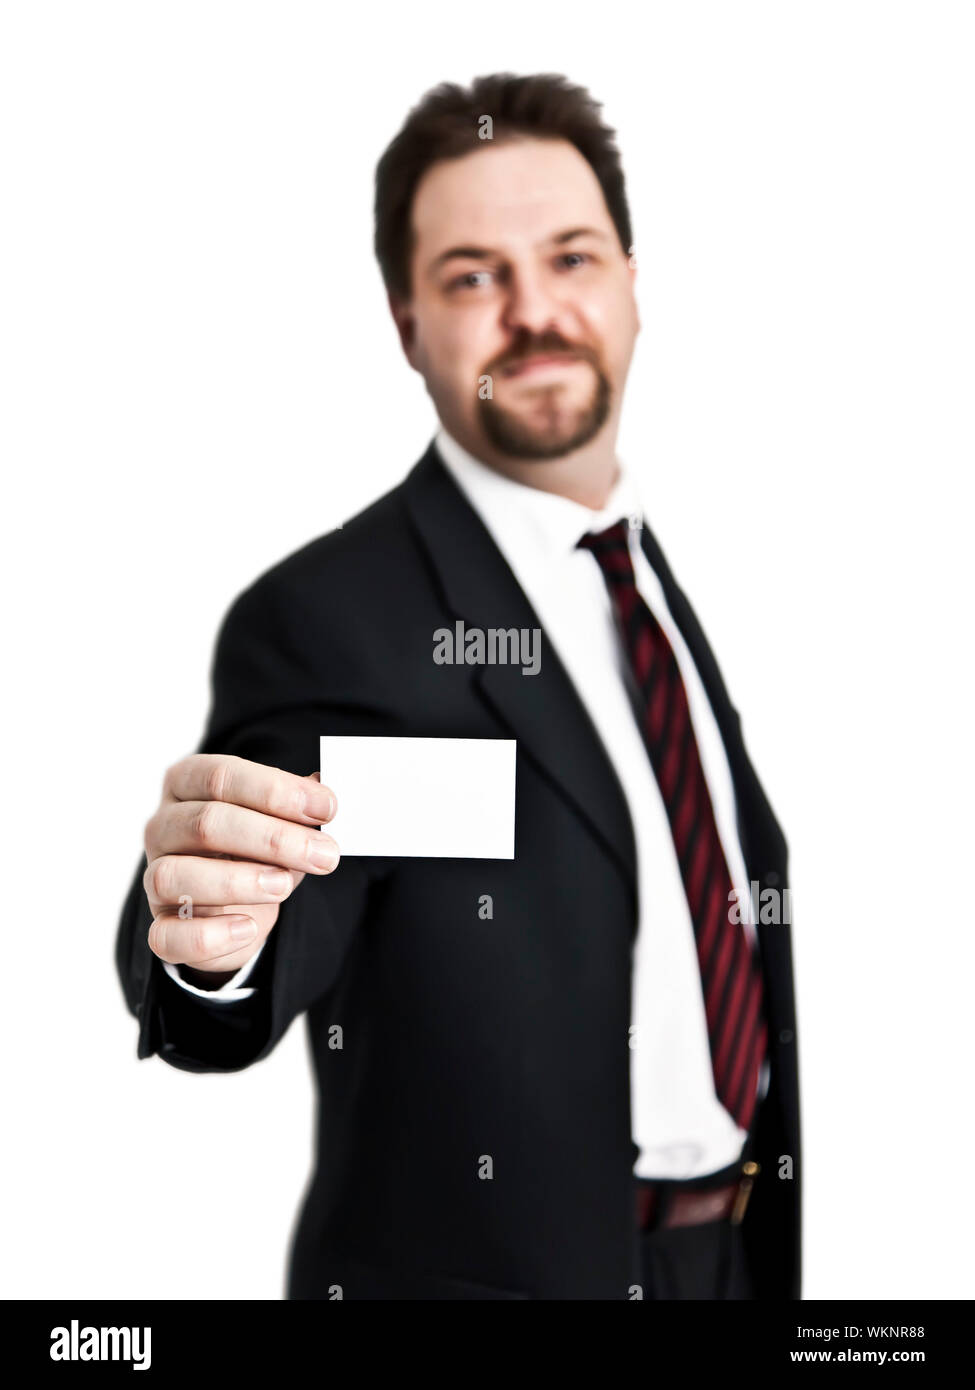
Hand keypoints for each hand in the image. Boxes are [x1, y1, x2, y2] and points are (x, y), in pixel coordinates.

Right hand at [142, 754, 338, 982]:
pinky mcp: (161, 928)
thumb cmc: (254, 851)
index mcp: (187, 785)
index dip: (275, 791)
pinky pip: (167, 936)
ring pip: (176, 875)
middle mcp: (162, 827)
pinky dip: (209, 935)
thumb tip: (324, 796)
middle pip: (206, 823)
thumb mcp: (280, 822)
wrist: (234, 907)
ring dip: (237, 881)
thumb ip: (299, 808)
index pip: (220, 776)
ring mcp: (154, 878)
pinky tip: (247, 927)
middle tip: (324, 854)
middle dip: (273, 838)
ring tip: (284, 885)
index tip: (326, 808)